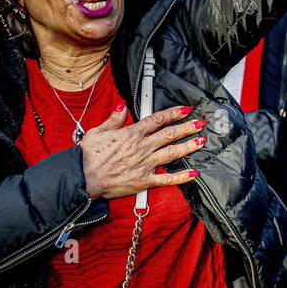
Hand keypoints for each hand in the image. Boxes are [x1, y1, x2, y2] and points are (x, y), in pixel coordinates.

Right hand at [80, 104, 205, 198]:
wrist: (85, 179)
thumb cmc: (89, 157)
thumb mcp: (97, 131)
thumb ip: (113, 119)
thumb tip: (121, 106)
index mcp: (132, 134)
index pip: (157, 120)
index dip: (173, 113)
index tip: (184, 110)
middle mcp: (142, 147)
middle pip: (169, 134)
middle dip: (187, 127)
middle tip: (200, 123)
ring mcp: (145, 164)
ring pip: (172, 153)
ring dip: (188, 146)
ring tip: (201, 141)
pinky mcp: (144, 180)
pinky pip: (166, 179)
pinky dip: (181, 177)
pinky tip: (193, 173)